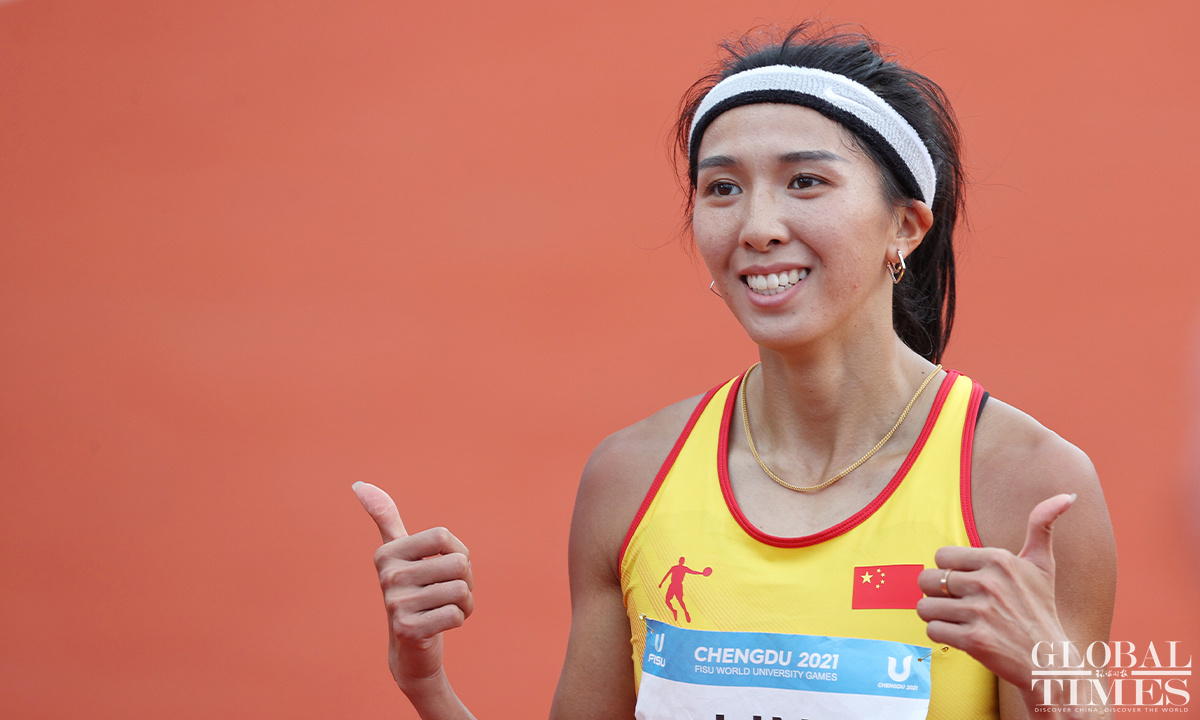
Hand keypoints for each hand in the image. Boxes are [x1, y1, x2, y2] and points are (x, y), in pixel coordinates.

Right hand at [353, 482, 474, 695]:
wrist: (410, 648)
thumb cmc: (413, 591)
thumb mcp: (398, 552)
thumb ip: (384, 517)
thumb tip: (359, 484)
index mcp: (387, 552)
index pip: (443, 537)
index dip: (457, 553)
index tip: (442, 567)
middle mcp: (387, 575)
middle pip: (457, 563)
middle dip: (465, 581)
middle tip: (445, 593)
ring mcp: (395, 603)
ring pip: (461, 589)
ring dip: (465, 602)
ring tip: (444, 609)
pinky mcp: (408, 629)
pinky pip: (456, 614)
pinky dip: (459, 620)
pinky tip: (440, 625)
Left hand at [916, 493, 1075, 688]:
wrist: (1048, 660)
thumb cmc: (1039, 608)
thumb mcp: (1041, 564)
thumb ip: (1042, 526)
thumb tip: (1067, 495)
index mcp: (999, 560)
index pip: (941, 556)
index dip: (949, 571)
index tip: (967, 582)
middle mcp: (989, 583)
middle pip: (927, 579)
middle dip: (936, 593)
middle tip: (958, 603)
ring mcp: (981, 613)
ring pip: (924, 606)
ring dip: (935, 615)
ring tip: (958, 619)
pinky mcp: (974, 640)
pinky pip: (932, 630)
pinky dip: (941, 635)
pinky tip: (961, 635)